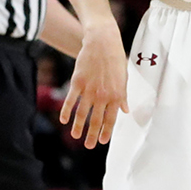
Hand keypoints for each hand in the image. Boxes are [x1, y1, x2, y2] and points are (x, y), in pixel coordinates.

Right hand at [60, 25, 127, 148]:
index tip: (102, 141)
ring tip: (76, 136)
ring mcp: (90, 89)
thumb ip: (123, 96)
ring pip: (83, 113)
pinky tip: (64, 120)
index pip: (111, 118)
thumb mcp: (124, 78)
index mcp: (117, 95)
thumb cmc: (116, 60)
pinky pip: (71, 101)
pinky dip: (67, 111)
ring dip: (79, 127)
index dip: (106, 131)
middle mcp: (103, 95)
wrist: (102, 43)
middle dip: (92, 134)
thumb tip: (126, 111)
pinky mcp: (77, 82)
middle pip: (97, 119)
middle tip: (88, 145)